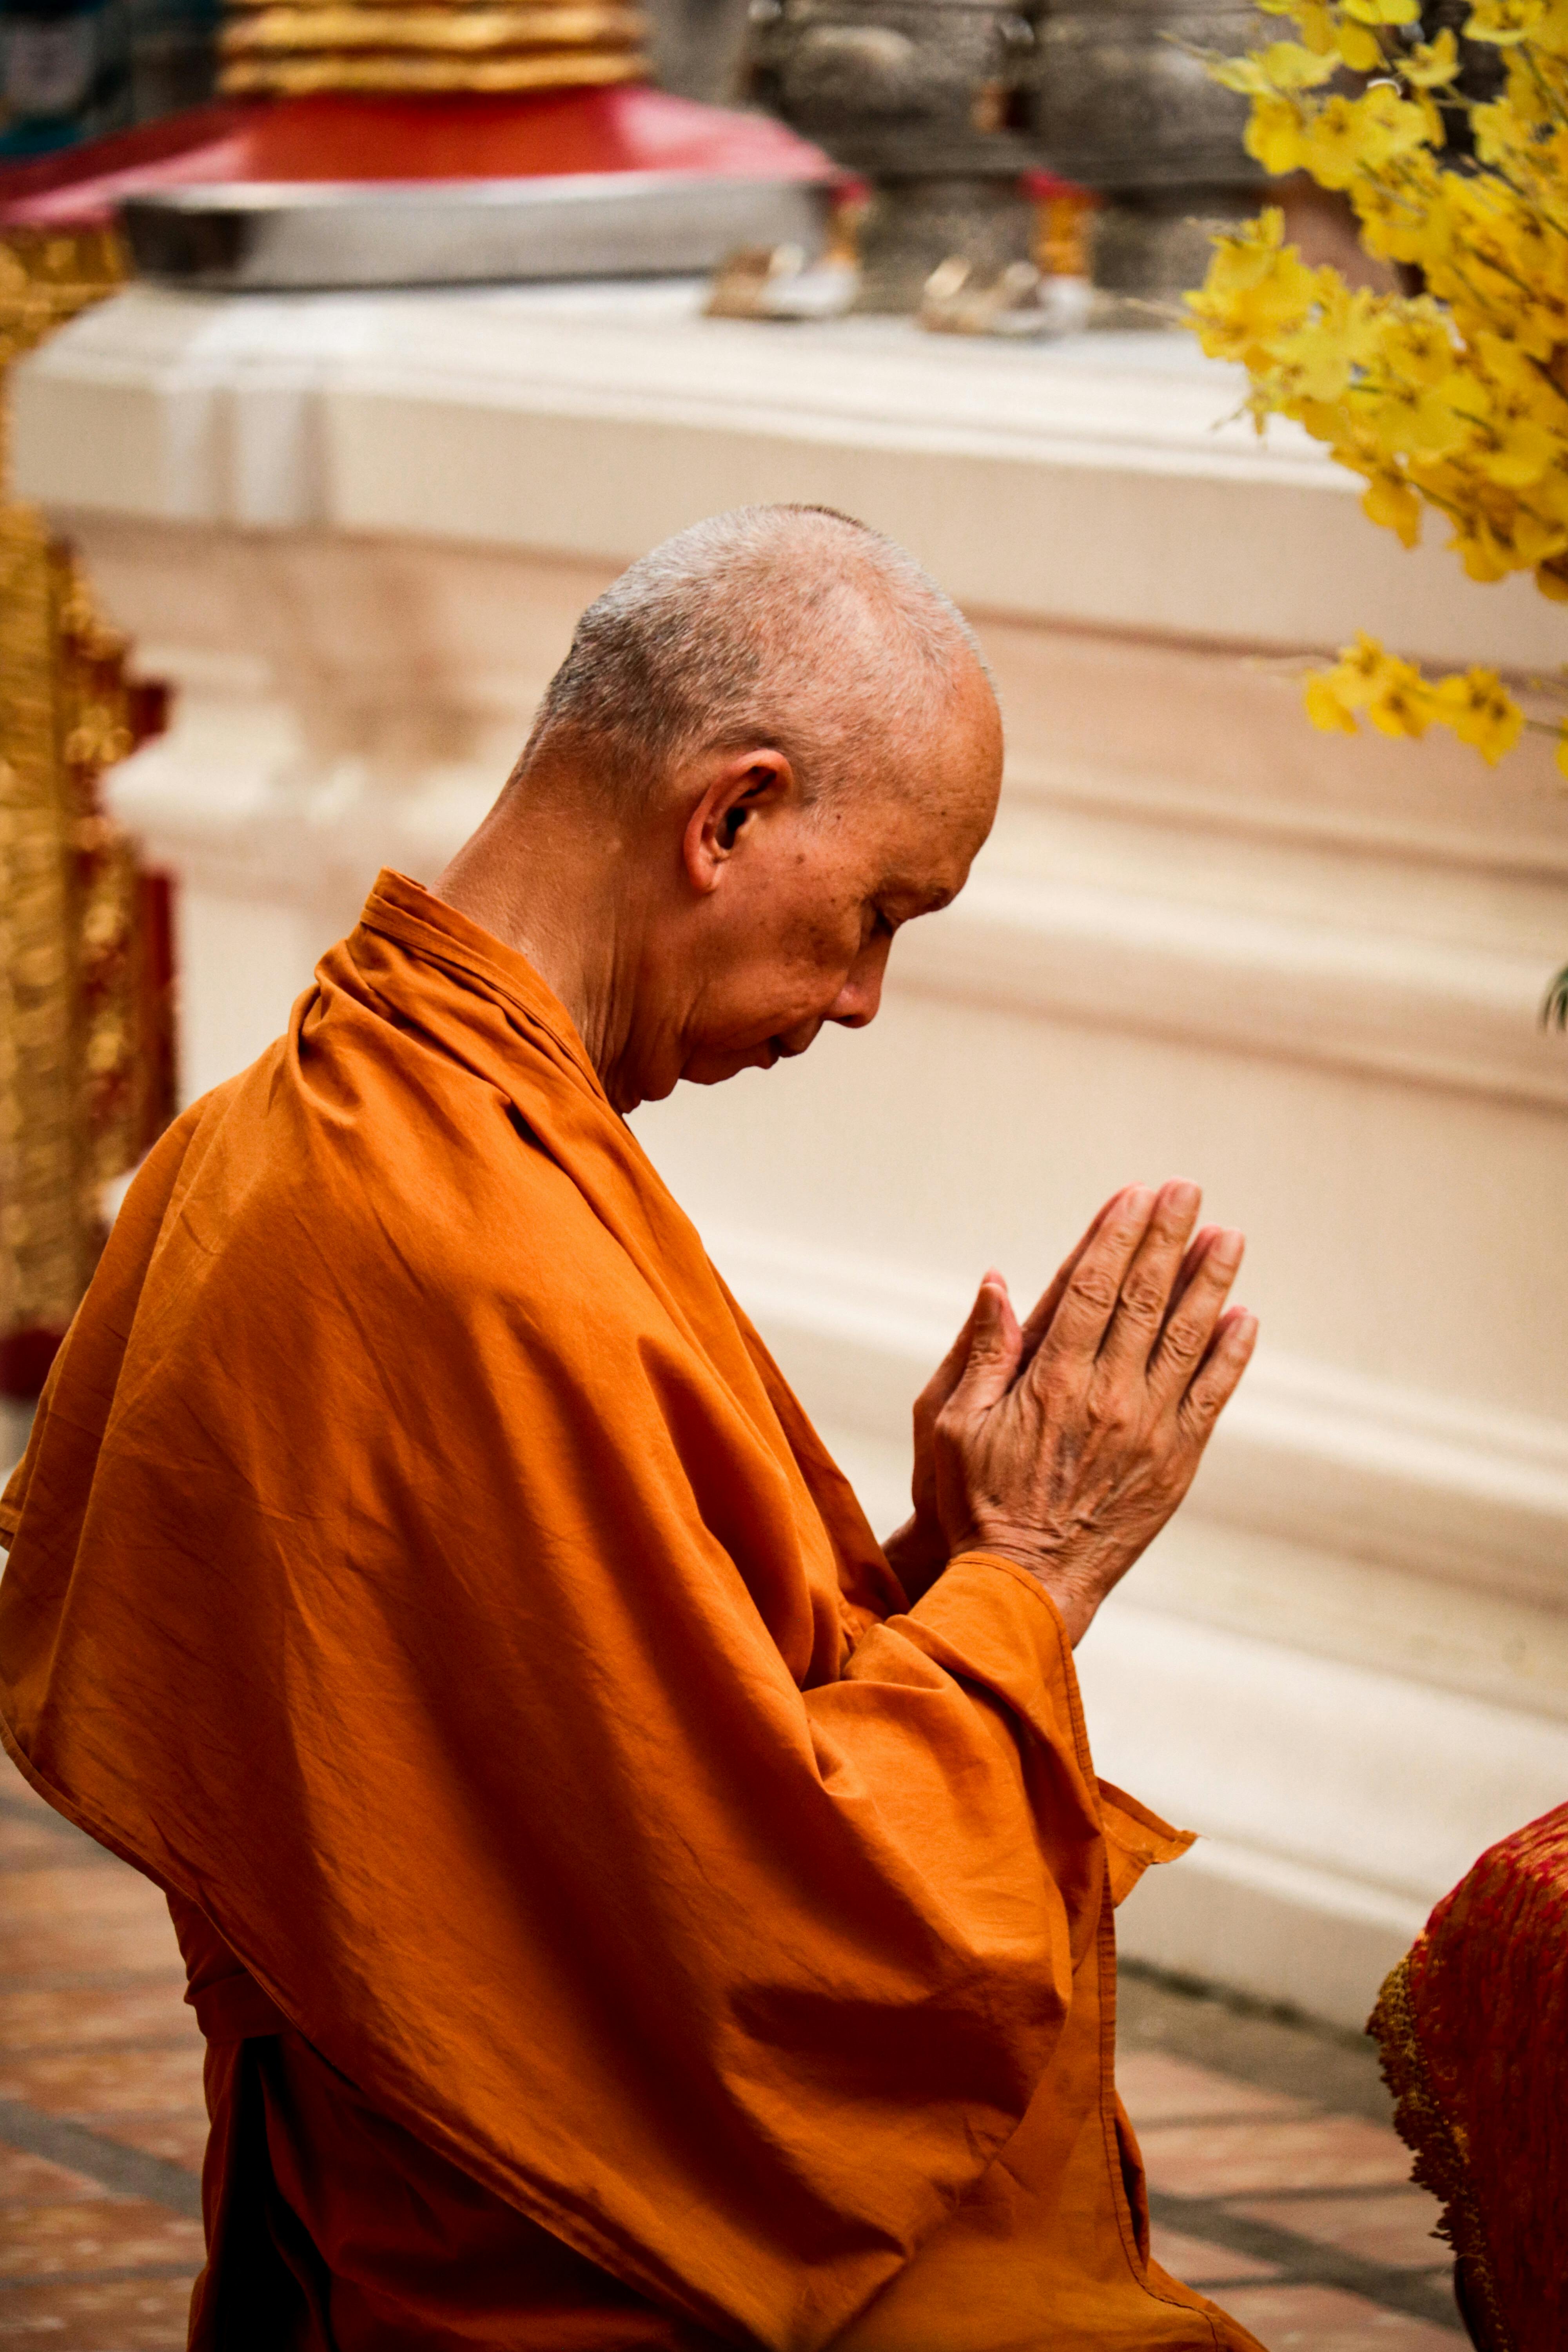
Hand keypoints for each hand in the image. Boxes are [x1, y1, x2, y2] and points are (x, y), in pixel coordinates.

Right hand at [932, 1181, 1256, 1643]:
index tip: (1137, 1195)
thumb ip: (981, 1352)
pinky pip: (1210, 1398)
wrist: (1023, 1587)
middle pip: (1143, 1300)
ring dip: (1209, 1283)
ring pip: (1187, 1340)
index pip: (1090, 1289)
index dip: (1116, 1237)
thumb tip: (999, 1284)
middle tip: (1189, 1191)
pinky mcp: (1174, 1464)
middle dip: (1167, 1239)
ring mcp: (1147, 1431)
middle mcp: (1106, 1397)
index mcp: (1051, 1382)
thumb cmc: (974, 1502)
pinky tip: (1245, 1317)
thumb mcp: (952, 1423)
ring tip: (1229, 1236)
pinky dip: (1230, 1356)